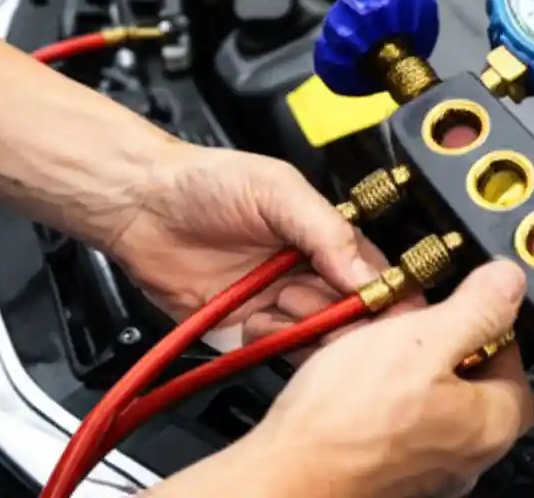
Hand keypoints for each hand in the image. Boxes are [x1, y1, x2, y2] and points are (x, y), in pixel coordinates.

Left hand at [96, 142, 388, 343]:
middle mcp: (307, 275)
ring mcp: (277, 304)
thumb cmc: (205, 182)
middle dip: (350, 320)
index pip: (374, 274)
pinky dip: (274, 343)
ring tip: (286, 304)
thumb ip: (325, 229)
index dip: (388, 294)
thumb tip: (366, 271)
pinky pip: (276, 351)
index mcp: (326, 238)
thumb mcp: (276, 190)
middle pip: (352, 315)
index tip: (392, 307)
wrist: (140, 206)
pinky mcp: (246, 330)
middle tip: (340, 315)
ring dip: (309, 331)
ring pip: (317, 338)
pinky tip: (258, 322)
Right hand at [148, 261, 533, 497]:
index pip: (514, 361)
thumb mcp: (421, 339)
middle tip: (409, 321)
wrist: (287, 473)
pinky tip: (349, 381)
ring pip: (427, 399)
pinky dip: (378, 396)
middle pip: (469, 381)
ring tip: (371, 344)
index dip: (488, 323)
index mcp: (491, 423)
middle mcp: (467, 456)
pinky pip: (396, 423)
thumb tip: (510, 282)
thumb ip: (477, 307)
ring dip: (403, 366)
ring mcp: (427, 471)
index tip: (462, 302)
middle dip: (438, 342)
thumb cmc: (348, 419)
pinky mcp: (389, 475)